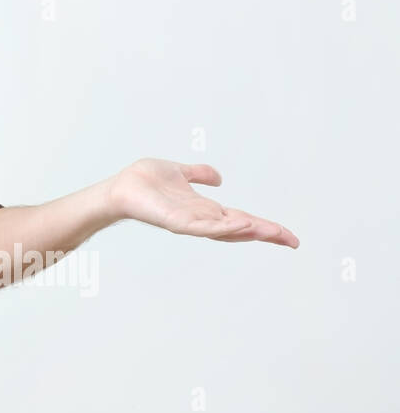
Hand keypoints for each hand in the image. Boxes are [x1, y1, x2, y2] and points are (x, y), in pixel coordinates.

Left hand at [110, 158, 298, 247]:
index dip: (264, 227)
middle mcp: (201, 219)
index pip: (242, 220)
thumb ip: (199, 174)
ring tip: (271, 231)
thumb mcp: (179, 172)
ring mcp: (190, 223)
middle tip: (291, 240)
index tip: (287, 235)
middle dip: (265, 234)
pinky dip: (220, 228)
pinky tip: (237, 226)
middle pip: (240, 230)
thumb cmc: (144, 181)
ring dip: (248, 231)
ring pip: (225, 231)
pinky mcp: (176, 222)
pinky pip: (201, 227)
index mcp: (206, 210)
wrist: (120, 186)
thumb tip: (219, 177)